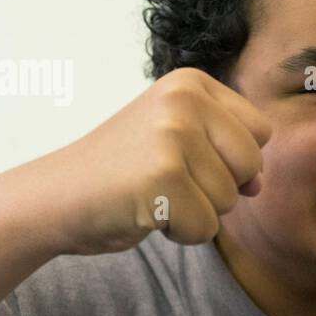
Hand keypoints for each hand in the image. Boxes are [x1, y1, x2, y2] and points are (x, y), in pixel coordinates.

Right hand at [37, 68, 271, 255]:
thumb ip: (226, 152)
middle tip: (165, 181)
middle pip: (251, 165)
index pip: (260, 132)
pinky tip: (145, 211)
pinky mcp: (162, 177)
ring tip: (151, 194)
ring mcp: (173, 136)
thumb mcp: (179, 142)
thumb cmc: (121, 173)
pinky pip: (206, 227)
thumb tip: (259, 183)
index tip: (183, 159)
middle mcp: (185, 100)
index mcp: (192, 83)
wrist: (55, 197)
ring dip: (194, 211)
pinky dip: (180, 233)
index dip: (231, 161)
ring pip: (229, 200)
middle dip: (217, 189)